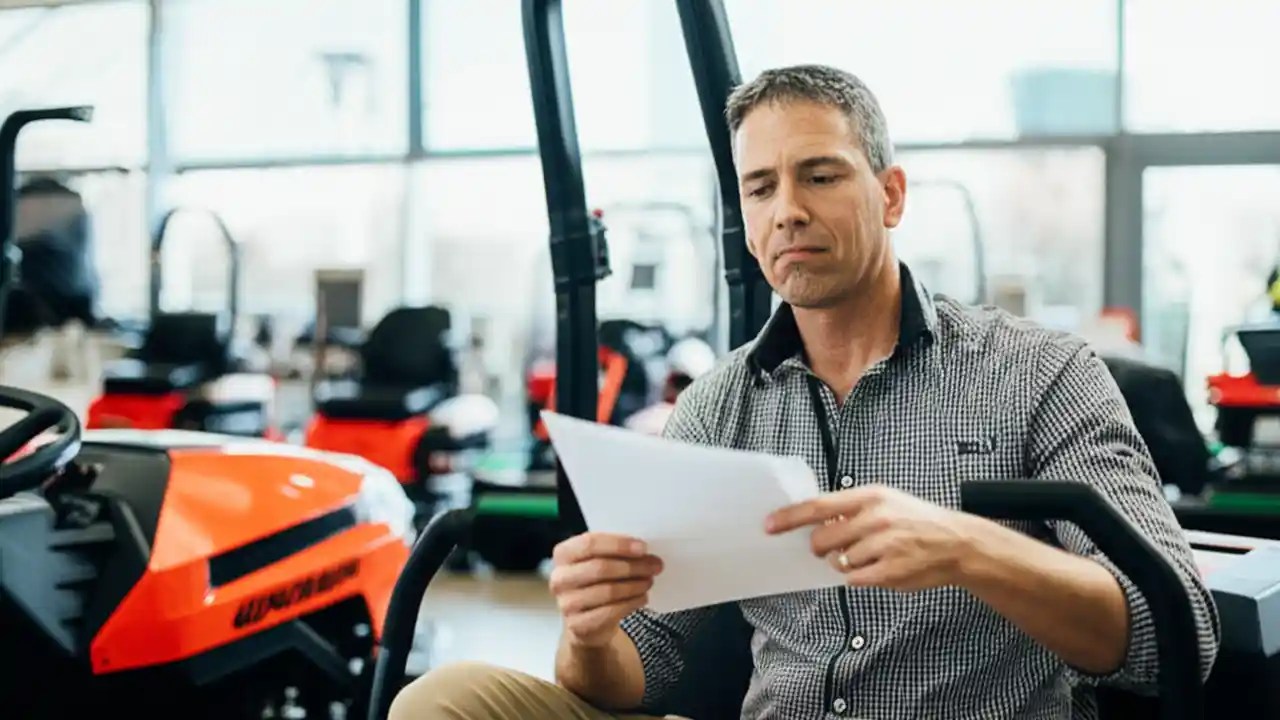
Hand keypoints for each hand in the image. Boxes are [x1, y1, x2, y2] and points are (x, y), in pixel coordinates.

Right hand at [548, 532, 663, 647]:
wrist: (584, 621)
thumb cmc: (595, 582)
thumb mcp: (599, 561)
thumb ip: (616, 552)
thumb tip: (647, 553)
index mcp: (564, 554)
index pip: (590, 543)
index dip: (618, 545)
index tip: (643, 548)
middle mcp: (560, 578)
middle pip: (600, 568)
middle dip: (632, 566)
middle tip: (654, 566)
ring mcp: (566, 603)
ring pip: (608, 591)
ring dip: (635, 585)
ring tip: (649, 581)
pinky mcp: (578, 624)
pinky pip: (611, 612)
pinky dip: (632, 603)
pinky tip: (642, 597)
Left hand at [765, 484, 974, 591]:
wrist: (956, 543)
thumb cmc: (917, 521)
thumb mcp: (886, 501)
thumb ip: (851, 508)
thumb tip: (815, 520)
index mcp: (869, 497)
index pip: (817, 506)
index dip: (789, 517)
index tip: (770, 525)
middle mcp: (874, 519)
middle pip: (823, 538)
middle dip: (821, 548)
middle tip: (831, 548)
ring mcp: (882, 546)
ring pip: (840, 561)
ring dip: (846, 562)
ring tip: (871, 554)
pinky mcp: (890, 571)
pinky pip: (855, 579)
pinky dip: (860, 576)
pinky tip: (878, 567)